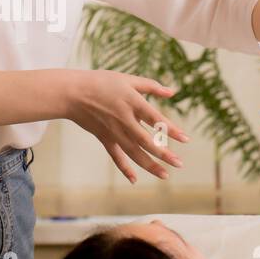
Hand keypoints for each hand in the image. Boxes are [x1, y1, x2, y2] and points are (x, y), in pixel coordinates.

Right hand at [67, 70, 189, 183]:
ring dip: (149, 165)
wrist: (73, 93)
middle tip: (179, 164)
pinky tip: (134, 179)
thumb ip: (151, 86)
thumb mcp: (128, 79)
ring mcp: (114, 131)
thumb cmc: (102, 82)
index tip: (186, 140)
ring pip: (133, 152)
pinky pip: (115, 156)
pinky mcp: (104, 138)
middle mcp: (124, 120)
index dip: (171, 130)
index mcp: (133, 103)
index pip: (156, 119)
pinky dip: (124, 168)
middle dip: (163, 154)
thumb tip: (172, 92)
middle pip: (146, 141)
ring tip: (165, 175)